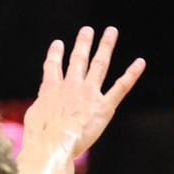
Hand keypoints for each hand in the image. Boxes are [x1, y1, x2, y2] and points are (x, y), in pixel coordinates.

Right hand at [21, 25, 144, 160]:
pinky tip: (140, 63)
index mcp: (51, 89)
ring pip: (99, 64)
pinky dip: (131, 74)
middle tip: (88, 30)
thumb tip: (41, 112)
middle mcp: (71, 85)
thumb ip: (40, 110)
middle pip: (78, 59)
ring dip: (105, 47)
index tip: (58, 44)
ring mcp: (89, 93)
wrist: (53, 143)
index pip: (53, 67)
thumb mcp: (32, 119)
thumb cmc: (40, 137)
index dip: (55, 54)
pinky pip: (121, 87)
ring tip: (110, 32)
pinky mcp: (104, 106)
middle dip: (83, 43)